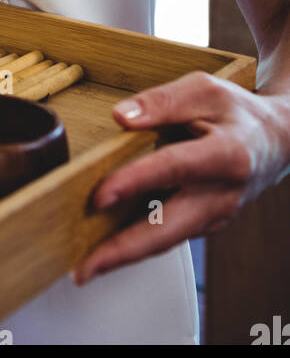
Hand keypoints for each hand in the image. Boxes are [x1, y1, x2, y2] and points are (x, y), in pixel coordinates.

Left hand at [72, 70, 289, 283]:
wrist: (276, 141)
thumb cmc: (237, 113)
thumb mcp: (204, 90)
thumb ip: (162, 101)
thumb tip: (121, 116)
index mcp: (228, 155)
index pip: (174, 169)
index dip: (136, 181)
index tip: (100, 195)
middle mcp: (223, 194)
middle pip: (169, 228)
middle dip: (124, 250)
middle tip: (86, 266)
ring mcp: (215, 216)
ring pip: (166, 241)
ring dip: (126, 256)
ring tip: (87, 267)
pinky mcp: (206, 224)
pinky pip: (168, 236)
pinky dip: (138, 246)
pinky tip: (108, 249)